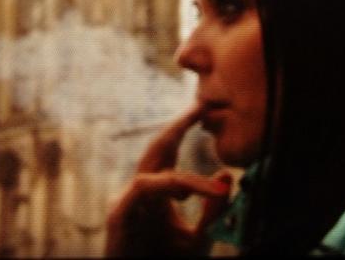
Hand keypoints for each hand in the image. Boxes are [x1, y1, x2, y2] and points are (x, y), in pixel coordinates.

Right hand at [105, 104, 231, 256]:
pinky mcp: (119, 215)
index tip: (204, 110)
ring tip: (200, 148)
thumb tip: (225, 176)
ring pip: (152, 166)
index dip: (184, 128)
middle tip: (200, 106)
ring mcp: (129, 201)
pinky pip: (144, 187)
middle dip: (178, 126)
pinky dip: (168, 185)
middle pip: (156, 149)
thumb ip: (211, 210)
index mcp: (159, 193)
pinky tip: (185, 191)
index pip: (170, 152)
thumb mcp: (198, 239)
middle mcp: (143, 192)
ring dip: (176, 152)